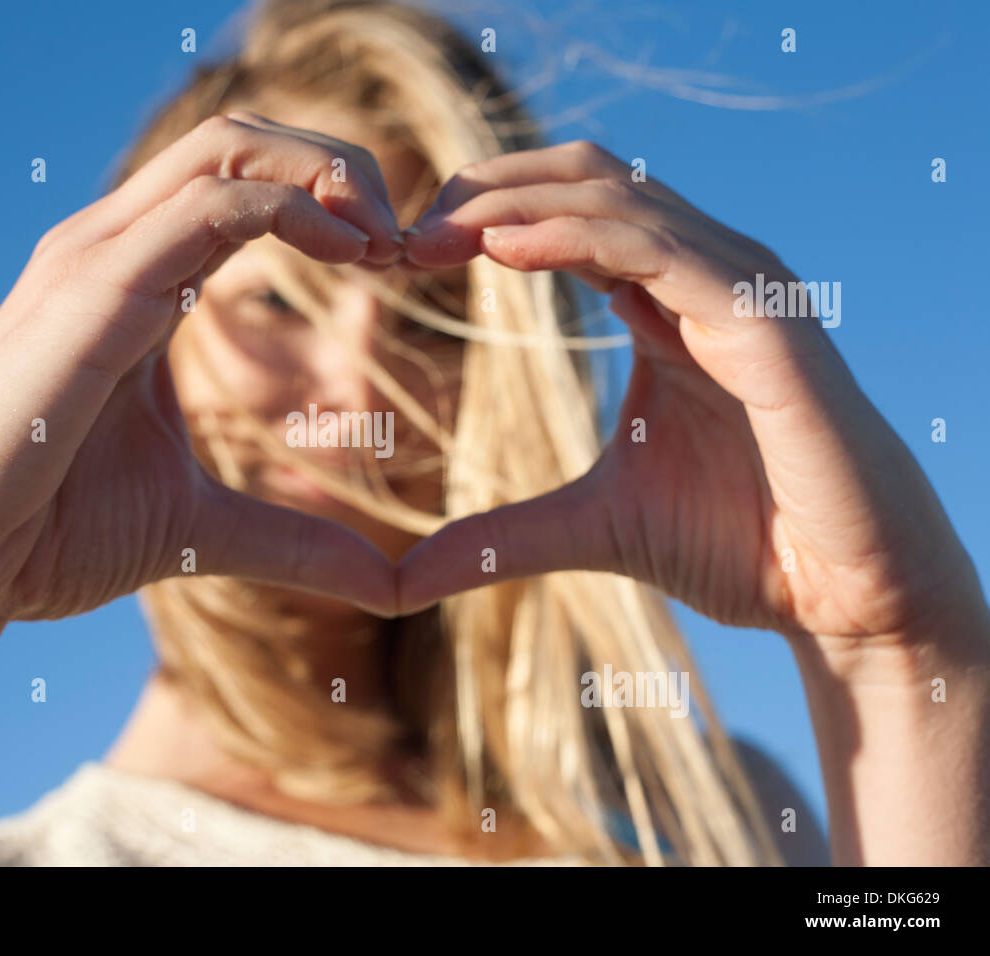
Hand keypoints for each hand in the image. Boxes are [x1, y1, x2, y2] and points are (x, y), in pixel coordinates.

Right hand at [0, 112, 405, 621]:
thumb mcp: (206, 530)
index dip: (334, 203)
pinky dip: (295, 210)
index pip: (245, 183)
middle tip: (411, 240)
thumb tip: (387, 585)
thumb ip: (295, 541)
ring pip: (230, 147)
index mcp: (138, 282)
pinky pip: (211, 207)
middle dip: (343, 168)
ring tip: (390, 242)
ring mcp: (95, 258)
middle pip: (244, 139)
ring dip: (330, 176)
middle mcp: (114, 248)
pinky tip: (352, 257)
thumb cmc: (51, 536)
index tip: (401, 264)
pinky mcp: (90, 290)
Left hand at [398, 141, 984, 647]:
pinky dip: (577, 235)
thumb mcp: (590, 528)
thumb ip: (500, 537)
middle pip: (585, 179)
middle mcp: (704, 278)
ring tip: (431, 238)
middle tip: (403, 236)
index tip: (403, 259)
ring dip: (515, 204)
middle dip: (487, 191)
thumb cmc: (740, 547)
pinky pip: (662, 248)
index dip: (482, 220)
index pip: (567, 216)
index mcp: (665, 305)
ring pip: (619, 195)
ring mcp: (739, 290)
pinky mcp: (764, 321)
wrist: (842, 595)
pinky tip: (504, 250)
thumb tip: (404, 580)